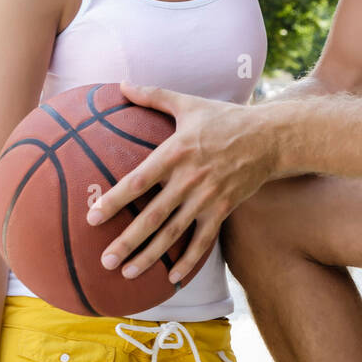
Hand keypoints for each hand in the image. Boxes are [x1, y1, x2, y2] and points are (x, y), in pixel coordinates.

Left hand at [86, 82, 275, 285]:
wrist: (269, 137)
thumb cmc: (225, 119)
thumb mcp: (189, 104)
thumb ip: (153, 95)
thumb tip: (121, 83)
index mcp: (176, 152)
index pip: (138, 181)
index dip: (114, 201)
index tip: (92, 217)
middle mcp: (189, 179)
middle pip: (152, 217)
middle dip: (127, 241)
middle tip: (105, 261)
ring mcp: (207, 198)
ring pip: (173, 234)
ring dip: (150, 256)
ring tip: (126, 273)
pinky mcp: (223, 210)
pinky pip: (202, 241)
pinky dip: (188, 261)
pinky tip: (171, 278)